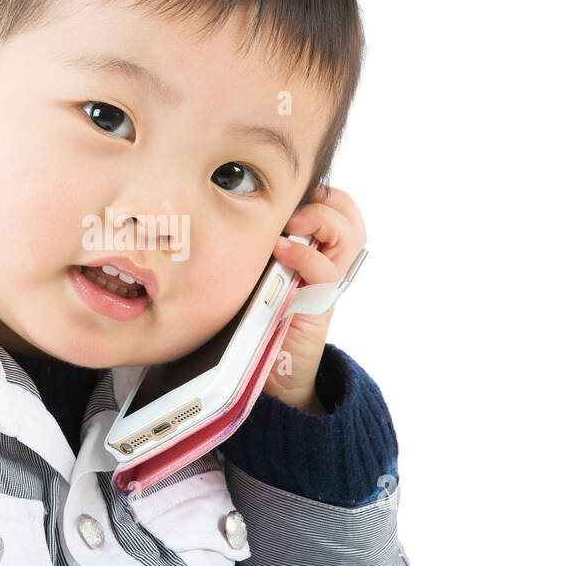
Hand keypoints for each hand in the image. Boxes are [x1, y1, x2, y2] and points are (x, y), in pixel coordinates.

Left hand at [262, 183, 366, 413]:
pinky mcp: (320, 306)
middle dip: (324, 198)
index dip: (316, 189)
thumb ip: (252, 244)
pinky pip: (326, 271)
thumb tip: (217, 204)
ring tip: (292, 224)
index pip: (332, 202)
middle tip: (292, 206)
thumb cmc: (253, 321)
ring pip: (349, 234)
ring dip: (320, 219)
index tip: (286, 189)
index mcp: (310, 248)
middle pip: (347, 212)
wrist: (268, 377)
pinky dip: (304, 255)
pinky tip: (281, 250)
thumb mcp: (252, 273)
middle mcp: (325, 261)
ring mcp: (325, 283)